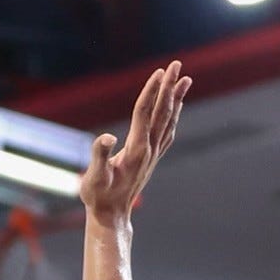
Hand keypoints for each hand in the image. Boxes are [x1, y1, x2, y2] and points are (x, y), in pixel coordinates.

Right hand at [80, 59, 190, 222]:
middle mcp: (149, 149)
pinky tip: (177, 106)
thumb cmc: (98, 196)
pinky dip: (174, 115)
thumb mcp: (93, 177)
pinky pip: (167, 131)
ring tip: (186, 78)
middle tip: (176, 64)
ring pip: (168, 120)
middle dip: (169, 87)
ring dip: (176, 98)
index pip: (144, 113)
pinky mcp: (152, 158)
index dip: (152, 91)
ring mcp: (153, 154)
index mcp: (135, 150)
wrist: (112, 215)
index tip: (160, 72)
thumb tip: (106, 138)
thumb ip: (99, 156)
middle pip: (161, 112)